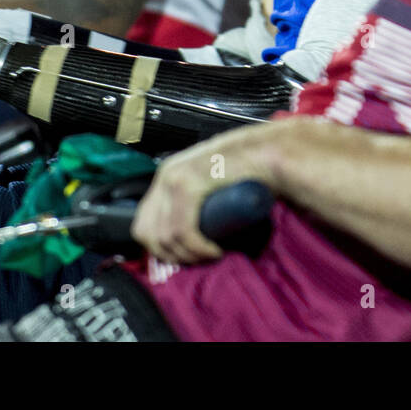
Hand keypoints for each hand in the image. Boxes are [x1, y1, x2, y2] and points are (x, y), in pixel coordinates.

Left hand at [131, 122, 281, 264]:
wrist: (266, 151)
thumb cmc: (246, 168)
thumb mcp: (212, 184)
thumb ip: (199, 202)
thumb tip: (194, 231)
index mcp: (168, 176)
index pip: (144, 222)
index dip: (161, 247)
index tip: (186, 257)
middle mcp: (166, 175)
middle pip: (147, 232)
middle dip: (171, 255)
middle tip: (199, 258)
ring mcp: (175, 179)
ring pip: (165, 236)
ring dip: (188, 255)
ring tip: (211, 254)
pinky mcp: (188, 185)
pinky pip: (182, 230)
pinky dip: (197, 248)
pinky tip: (214, 250)